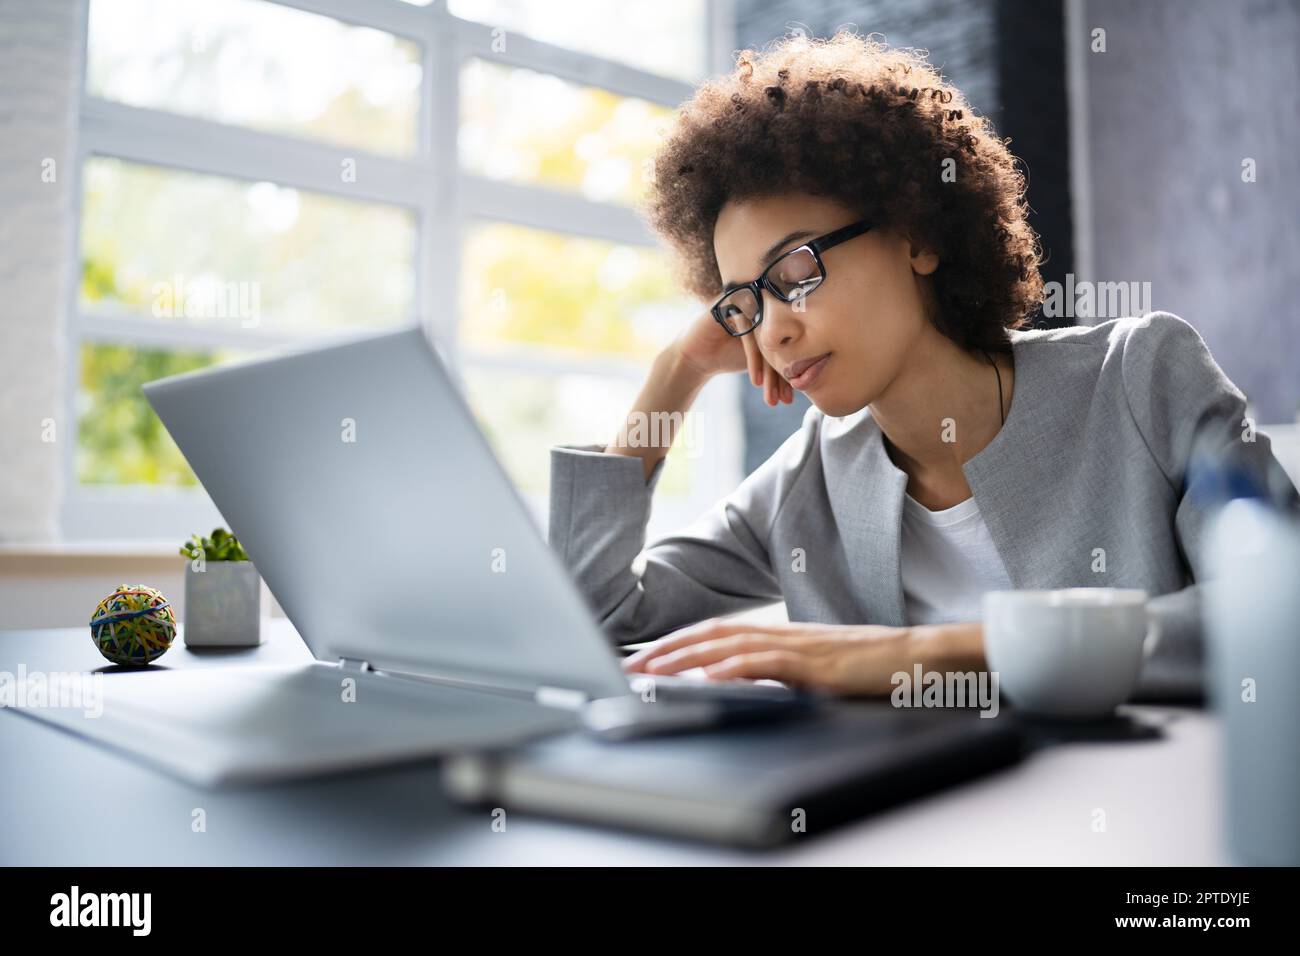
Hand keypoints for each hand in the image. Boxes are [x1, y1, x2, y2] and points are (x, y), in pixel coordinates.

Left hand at [622, 618, 927, 695]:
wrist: (917, 656)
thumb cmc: (871, 665)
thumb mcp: (816, 668)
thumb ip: (780, 671)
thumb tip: (741, 680)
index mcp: (781, 634)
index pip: (718, 634)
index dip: (679, 643)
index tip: (646, 658)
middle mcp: (784, 634)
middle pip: (715, 636)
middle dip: (669, 650)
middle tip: (632, 665)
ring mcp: (801, 647)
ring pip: (733, 646)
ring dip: (689, 658)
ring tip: (656, 670)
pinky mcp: (818, 665)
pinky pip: (772, 664)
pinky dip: (738, 669)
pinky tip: (712, 676)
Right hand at [675, 307, 794, 406]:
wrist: (695, 356)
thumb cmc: (730, 356)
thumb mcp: (762, 360)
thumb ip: (782, 361)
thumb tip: (811, 379)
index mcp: (773, 313)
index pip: (788, 344)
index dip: (789, 373)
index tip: (789, 399)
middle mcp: (762, 302)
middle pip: (779, 342)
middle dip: (781, 376)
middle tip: (783, 401)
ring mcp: (746, 300)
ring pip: (766, 339)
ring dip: (769, 372)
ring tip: (770, 398)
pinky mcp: (730, 304)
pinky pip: (749, 334)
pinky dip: (754, 360)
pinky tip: (755, 382)